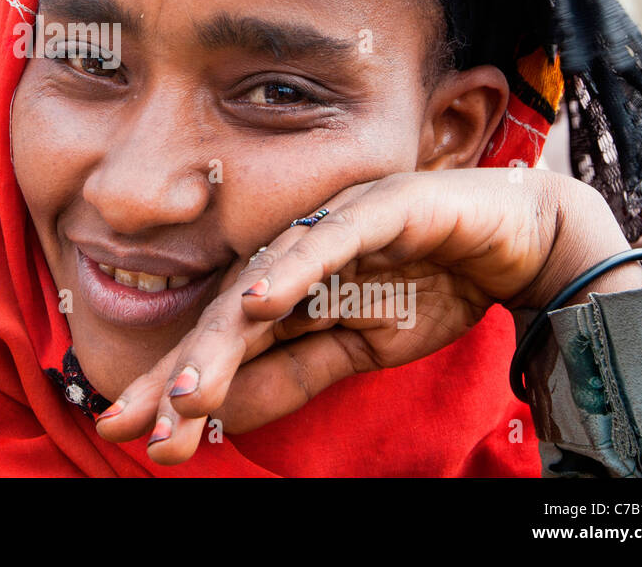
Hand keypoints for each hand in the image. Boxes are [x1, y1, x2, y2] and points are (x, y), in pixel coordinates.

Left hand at [94, 167, 641, 463]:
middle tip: (134, 426)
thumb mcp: (355, 350)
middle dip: (178, 376)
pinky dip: (291, 272)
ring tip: (184, 390)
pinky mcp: (374, 209)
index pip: (219, 346)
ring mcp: (326, 229)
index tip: (127, 432)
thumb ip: (293, 376)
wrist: (514, 241)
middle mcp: (290, 258)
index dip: (172, 385)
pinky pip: (326, 243)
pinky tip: (255, 304)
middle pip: (223, 321)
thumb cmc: (429, 287)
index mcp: (284, 293)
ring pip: (260, 286)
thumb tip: (225, 418)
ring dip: (221, 340)